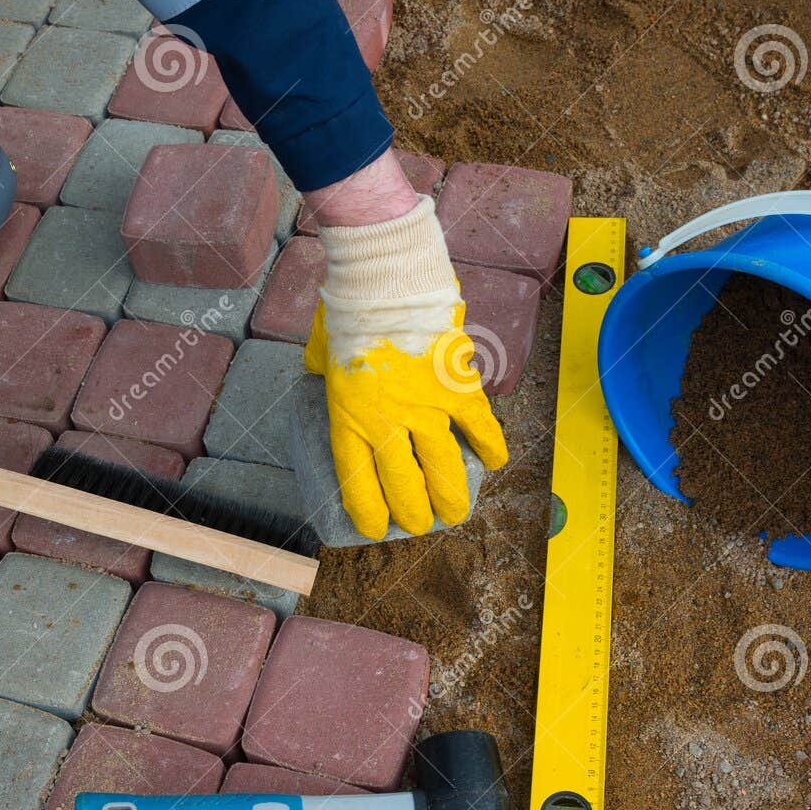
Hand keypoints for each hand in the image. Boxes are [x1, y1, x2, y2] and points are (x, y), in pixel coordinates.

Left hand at [304, 194, 507, 539]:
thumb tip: (317, 370)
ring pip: (445, 470)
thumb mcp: (320, 351)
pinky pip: (481, 428)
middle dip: (414, 515)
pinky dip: (490, 448)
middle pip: (405, 487)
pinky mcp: (459, 389)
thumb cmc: (347, 311)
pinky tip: (494, 464)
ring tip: (455, 514)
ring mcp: (427, 410)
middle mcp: (388, 424)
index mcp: (349, 420)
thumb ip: (321, 370)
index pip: (359, 485)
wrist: (385, 280)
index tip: (377, 529)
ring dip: (452, 498)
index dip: (370, 514)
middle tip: (419, 525)